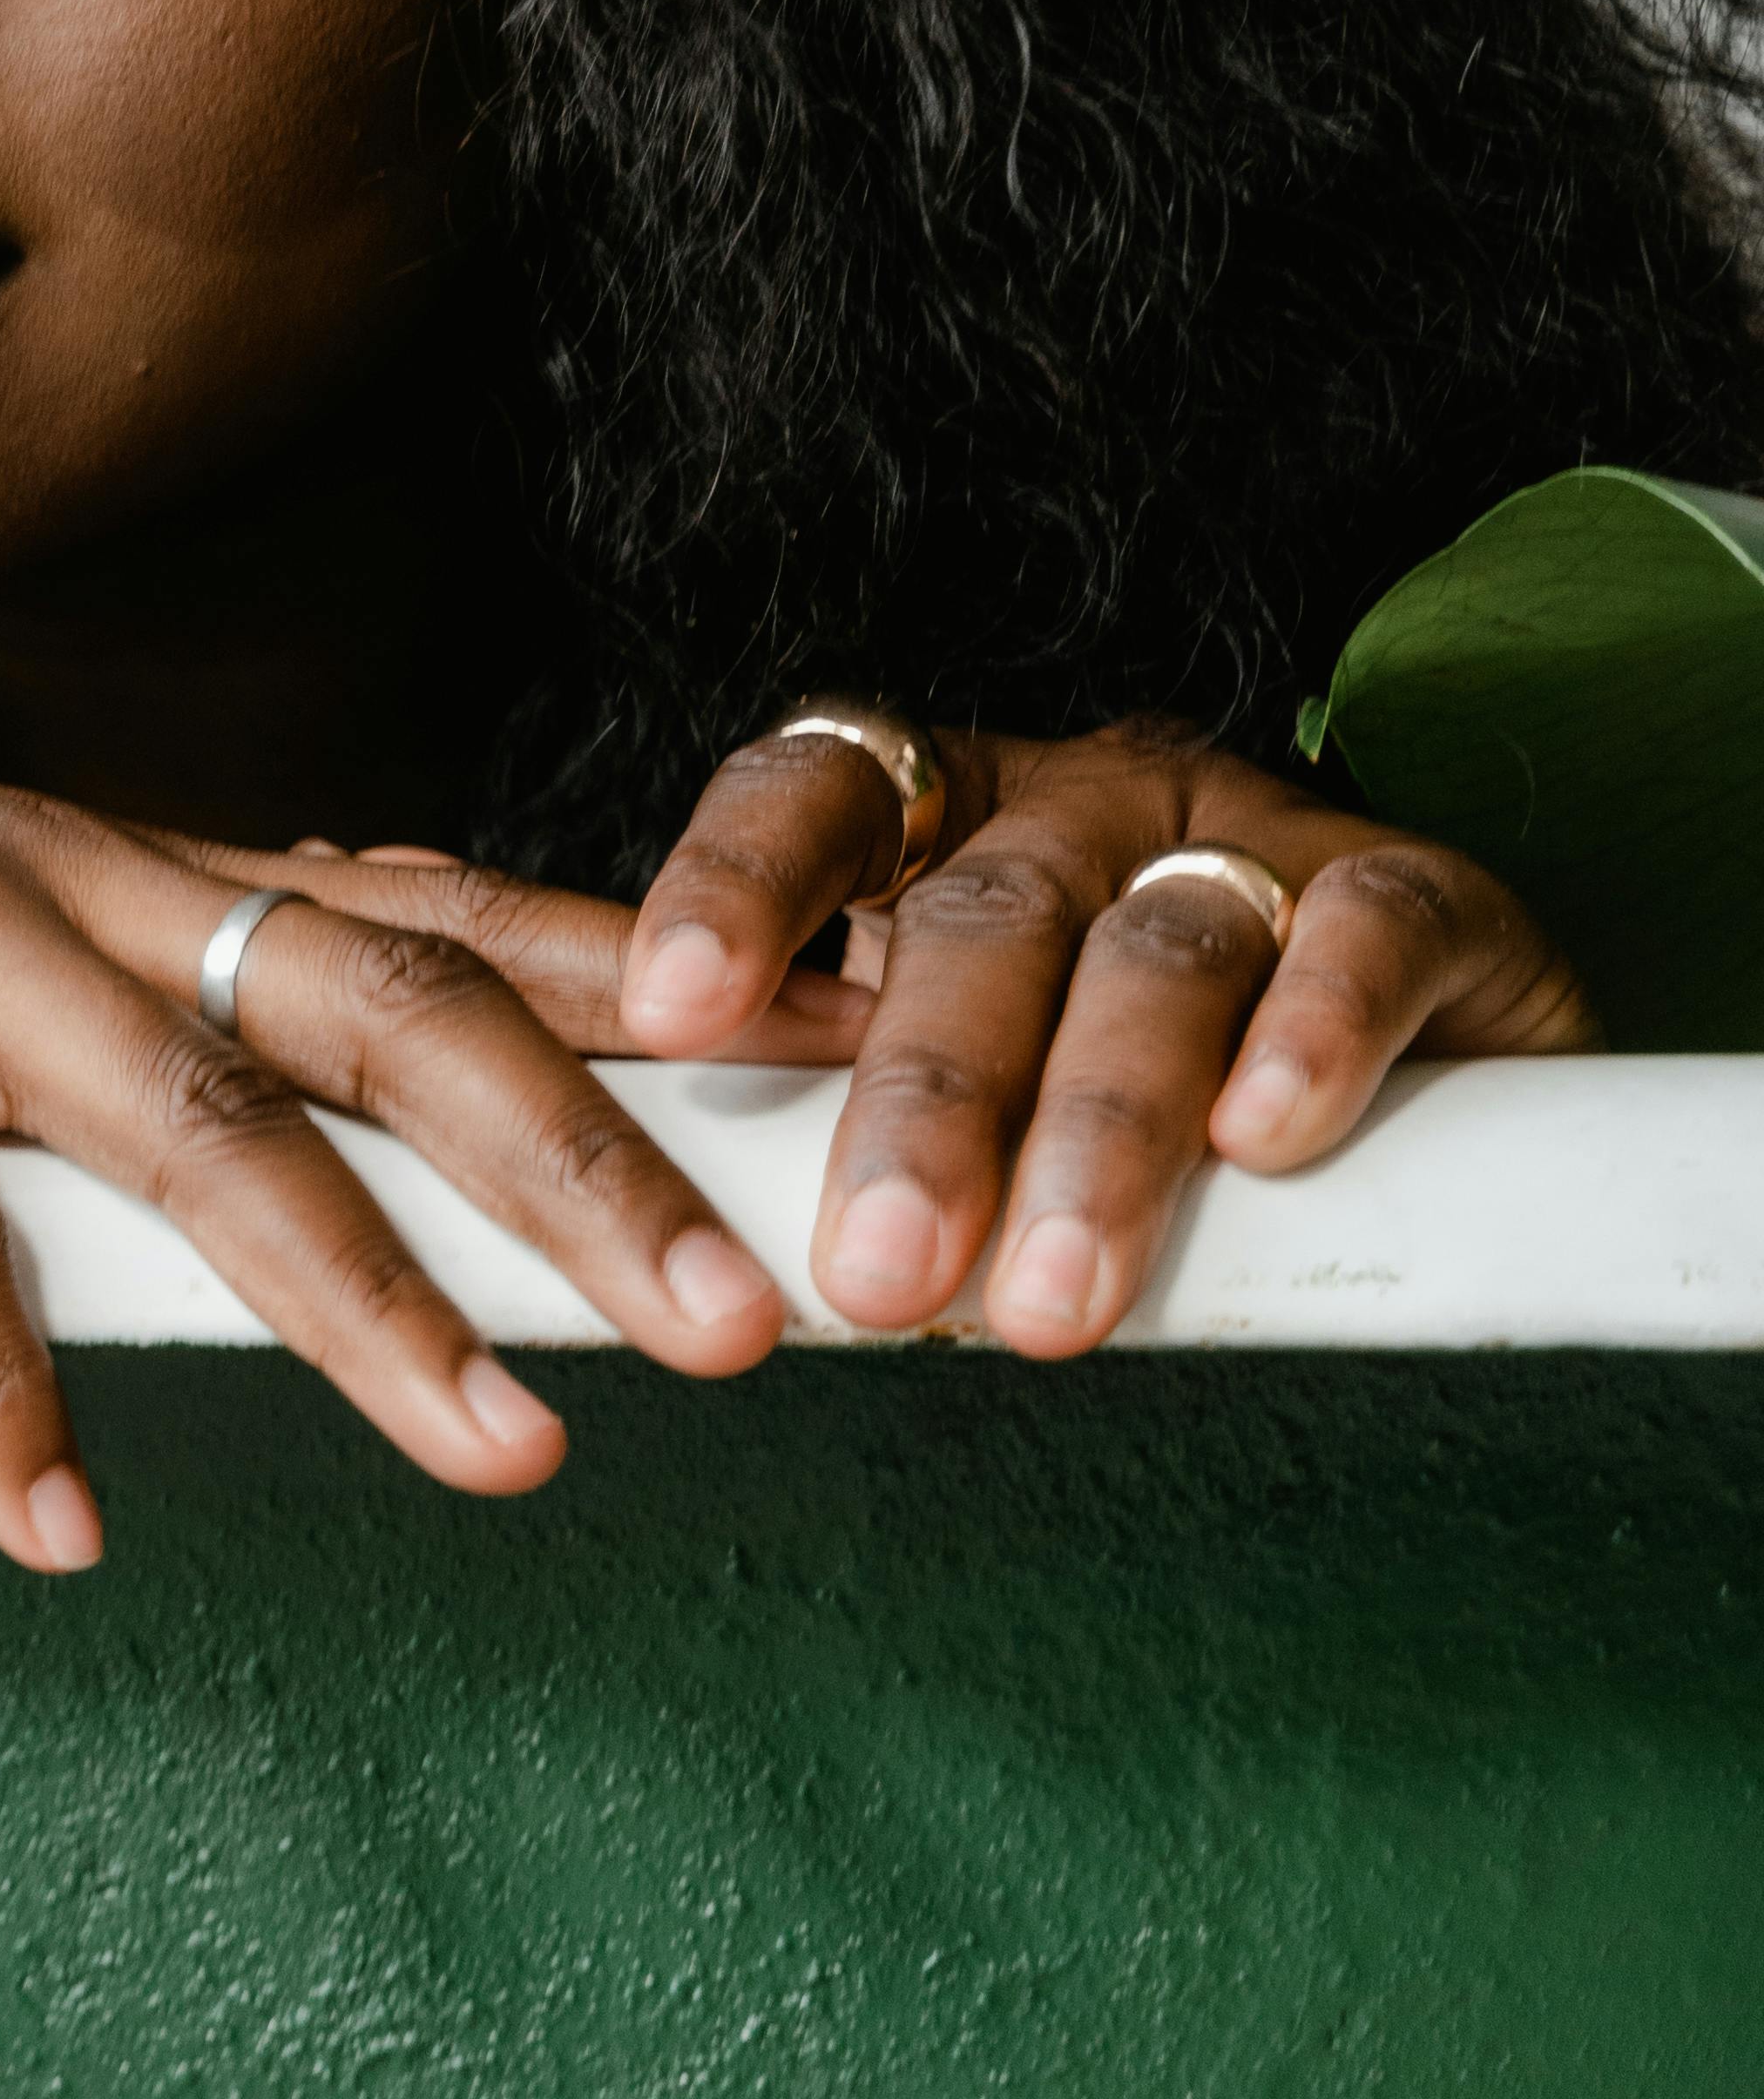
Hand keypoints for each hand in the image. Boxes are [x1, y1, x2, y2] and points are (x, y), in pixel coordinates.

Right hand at [0, 681, 862, 1569]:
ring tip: (514, 1455)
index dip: (653, 982)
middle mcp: (44, 876)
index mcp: (107, 860)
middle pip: (374, 1008)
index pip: (437, 909)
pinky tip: (58, 1518)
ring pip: (183, 1125)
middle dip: (582, 1166)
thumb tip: (333, 1073)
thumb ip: (124, 994)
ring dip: (360, 1305)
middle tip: (755, 1318)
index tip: (854, 1047)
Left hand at [611, 710, 1595, 1350]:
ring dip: (1100, 1129)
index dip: (738, 886)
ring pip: (1158, 953)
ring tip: (1055, 1299)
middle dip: (925, 1104)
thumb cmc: (1134, 1083)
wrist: (1428, 1047)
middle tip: (879, 1272)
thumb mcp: (980, 1078)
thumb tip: (696, 1260)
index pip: (818, 799)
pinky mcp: (1422, 892)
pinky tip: (1263, 1134)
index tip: (670, 1012)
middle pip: (985, 923)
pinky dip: (1312, 1029)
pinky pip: (1361, 930)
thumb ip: (855, 1126)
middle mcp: (1086, 803)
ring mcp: (1254, 834)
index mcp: (950, 818)